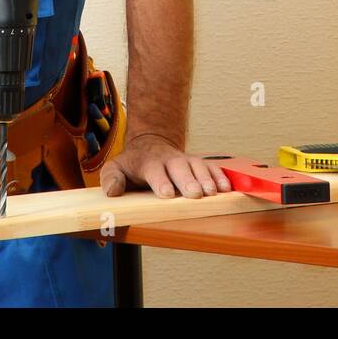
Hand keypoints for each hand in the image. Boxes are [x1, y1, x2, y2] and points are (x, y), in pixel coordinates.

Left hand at [100, 134, 233, 198]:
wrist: (151, 144)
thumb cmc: (133, 163)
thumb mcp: (115, 168)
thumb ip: (111, 178)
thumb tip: (112, 191)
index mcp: (149, 162)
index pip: (155, 171)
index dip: (161, 182)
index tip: (166, 193)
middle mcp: (170, 160)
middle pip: (181, 169)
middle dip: (188, 180)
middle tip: (194, 194)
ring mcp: (186, 160)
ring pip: (199, 167)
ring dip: (207, 179)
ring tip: (213, 193)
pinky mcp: (199, 164)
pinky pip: (212, 167)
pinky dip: (220, 176)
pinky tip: (226, 188)